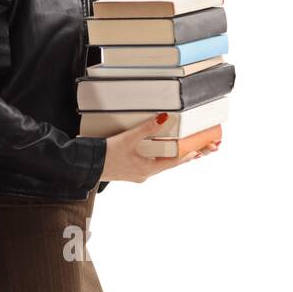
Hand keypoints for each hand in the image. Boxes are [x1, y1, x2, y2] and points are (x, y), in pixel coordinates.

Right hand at [100, 112, 220, 183]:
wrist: (87, 166)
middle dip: (188, 156)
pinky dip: (162, 159)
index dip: (188, 155)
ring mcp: (139, 174)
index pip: (174, 162)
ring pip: (162, 165)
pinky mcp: (132, 171)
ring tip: (191, 152)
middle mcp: (145, 174)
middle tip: (205, 150)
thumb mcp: (128, 138)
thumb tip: (164, 117)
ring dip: (176, 158)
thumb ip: (146, 127)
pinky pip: (152, 164)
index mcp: (147, 169)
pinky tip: (164, 154)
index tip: (200, 150)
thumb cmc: (106, 154)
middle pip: (171, 164)